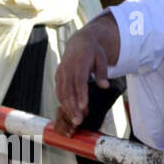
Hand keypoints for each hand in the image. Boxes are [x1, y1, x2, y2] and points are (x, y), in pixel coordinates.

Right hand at [55, 13, 115, 135]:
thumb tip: (105, 86)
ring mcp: (61, 73)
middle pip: (68, 91)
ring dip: (67, 108)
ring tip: (75, 120)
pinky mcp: (58, 77)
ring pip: (61, 94)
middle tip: (78, 121)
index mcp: (79, 64)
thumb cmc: (93, 51)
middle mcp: (67, 69)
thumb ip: (102, 73)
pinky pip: (59, 92)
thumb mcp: (101, 59)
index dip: (81, 95)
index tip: (83, 107)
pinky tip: (70, 112)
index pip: (79, 81)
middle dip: (72, 107)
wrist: (79, 42)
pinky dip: (63, 103)